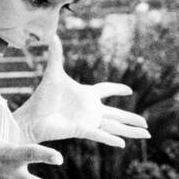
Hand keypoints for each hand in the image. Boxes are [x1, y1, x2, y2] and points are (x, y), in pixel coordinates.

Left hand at [17, 37, 150, 146]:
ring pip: (115, 127)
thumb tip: (51, 34)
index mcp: (86, 95)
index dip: (117, 89)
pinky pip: (100, 135)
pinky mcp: (82, 130)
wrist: (32, 117)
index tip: (129, 90)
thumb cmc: (42, 98)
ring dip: (131, 131)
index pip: (106, 90)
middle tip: (146, 122)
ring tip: (146, 135)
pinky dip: (111, 139)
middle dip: (132, 118)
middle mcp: (90, 110)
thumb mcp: (53, 73)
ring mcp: (88, 121)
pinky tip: (123, 144)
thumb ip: (56, 55)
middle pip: (117, 114)